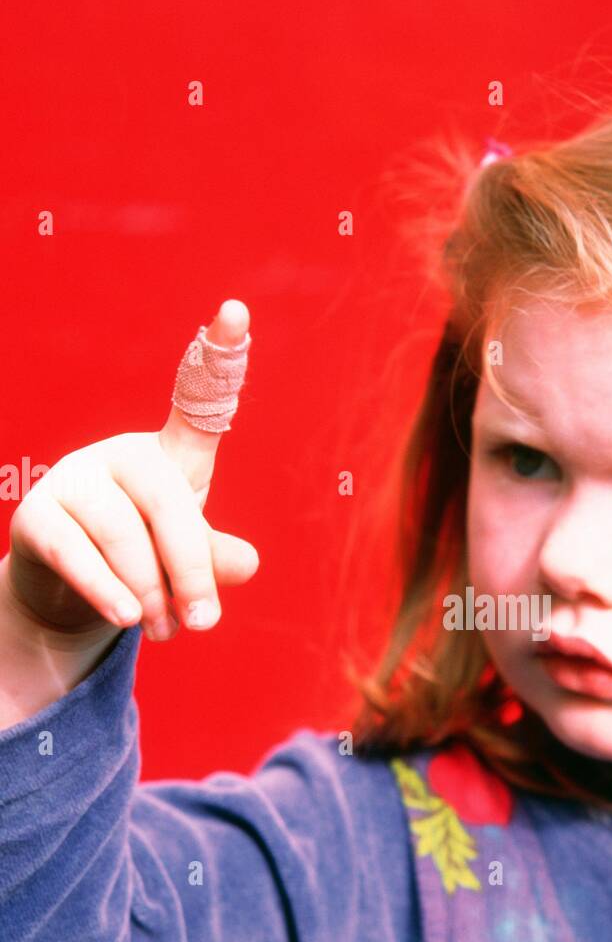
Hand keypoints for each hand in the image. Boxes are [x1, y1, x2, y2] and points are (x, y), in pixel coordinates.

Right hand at [2, 300, 259, 642]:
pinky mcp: (37, 518)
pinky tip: (127, 618)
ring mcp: (74, 481)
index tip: (236, 310)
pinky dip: (107, 590)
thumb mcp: (188, 558)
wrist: (73, 591)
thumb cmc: (145, 560)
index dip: (218, 355)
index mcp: (169, 455)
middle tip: (204, 622)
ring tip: (164, 631)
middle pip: (168, 503)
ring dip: (151, 594)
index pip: (198, 401)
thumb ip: (216, 558)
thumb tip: (245, 565)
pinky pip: (77, 554)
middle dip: (191, 569)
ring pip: (124, 536)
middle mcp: (121, 455)